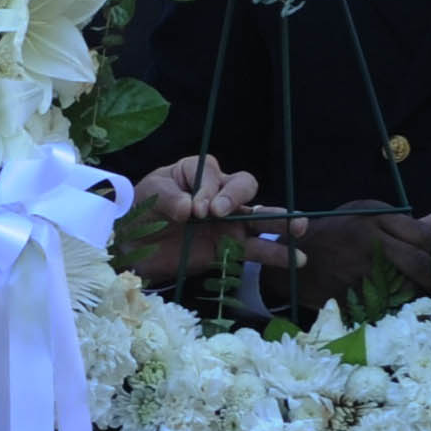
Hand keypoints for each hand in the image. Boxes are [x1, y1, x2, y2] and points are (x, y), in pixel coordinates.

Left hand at [113, 155, 295, 291]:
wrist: (131, 246)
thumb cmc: (141, 210)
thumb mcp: (150, 195)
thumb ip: (169, 198)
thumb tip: (190, 209)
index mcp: (198, 173)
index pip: (215, 174)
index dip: (208, 190)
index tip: (192, 208)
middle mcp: (218, 194)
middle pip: (243, 186)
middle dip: (236, 197)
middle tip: (218, 213)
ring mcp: (226, 222)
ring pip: (258, 216)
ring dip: (279, 221)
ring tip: (299, 227)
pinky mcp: (226, 248)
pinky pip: (254, 249)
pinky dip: (276, 253)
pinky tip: (296, 257)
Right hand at [282, 204, 430, 308]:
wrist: (289, 259)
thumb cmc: (333, 234)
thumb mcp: (364, 216)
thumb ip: (403, 221)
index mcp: (374, 218)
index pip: (423, 236)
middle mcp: (369, 242)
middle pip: (419, 263)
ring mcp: (358, 270)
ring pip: (406, 287)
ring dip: (423, 296)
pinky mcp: (349, 294)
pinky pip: (384, 305)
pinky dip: (398, 310)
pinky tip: (406, 312)